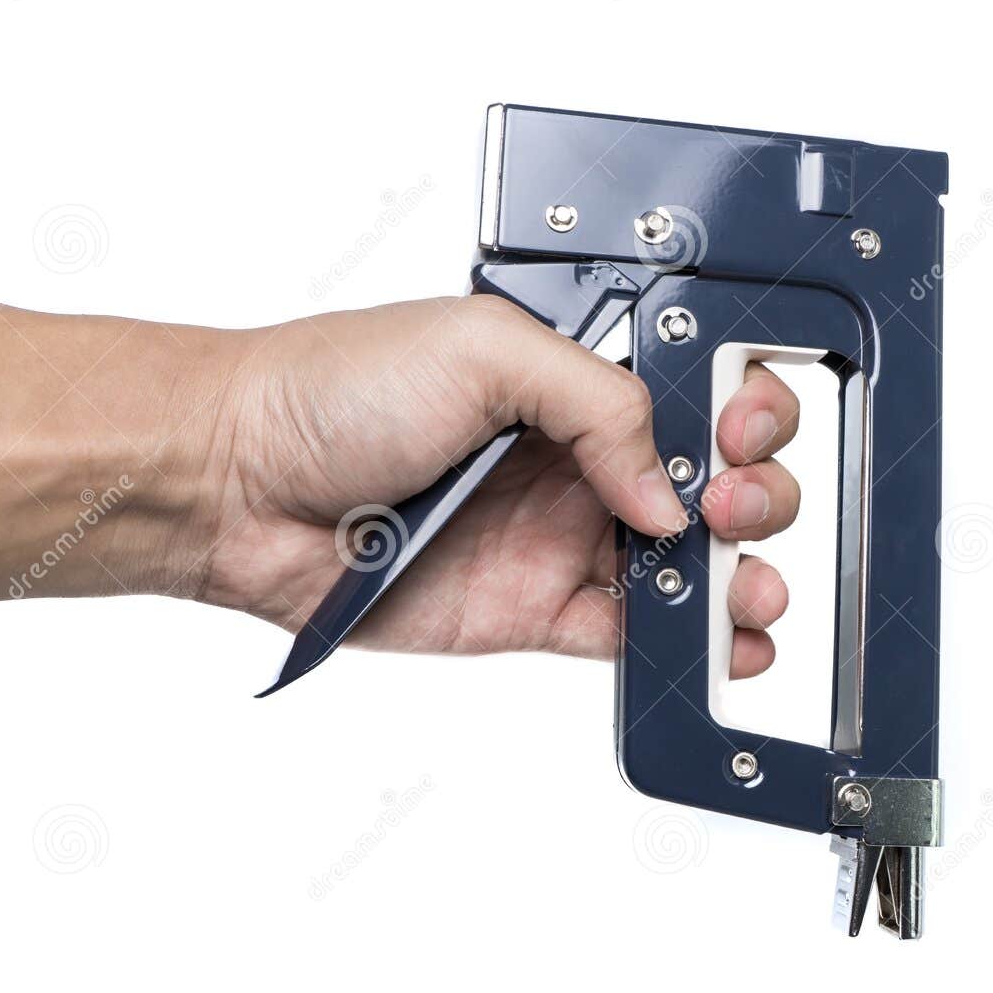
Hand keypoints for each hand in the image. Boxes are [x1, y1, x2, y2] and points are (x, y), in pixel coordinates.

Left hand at [187, 296, 801, 676]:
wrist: (242, 482)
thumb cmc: (335, 388)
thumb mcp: (481, 348)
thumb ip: (596, 400)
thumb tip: (666, 490)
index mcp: (572, 380)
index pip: (694, 393)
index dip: (741, 411)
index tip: (741, 429)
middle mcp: (575, 458)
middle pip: (707, 481)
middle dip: (751, 492)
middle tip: (728, 501)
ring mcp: (556, 538)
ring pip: (681, 566)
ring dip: (736, 576)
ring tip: (746, 587)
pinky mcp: (530, 611)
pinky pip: (626, 634)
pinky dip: (683, 645)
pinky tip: (723, 642)